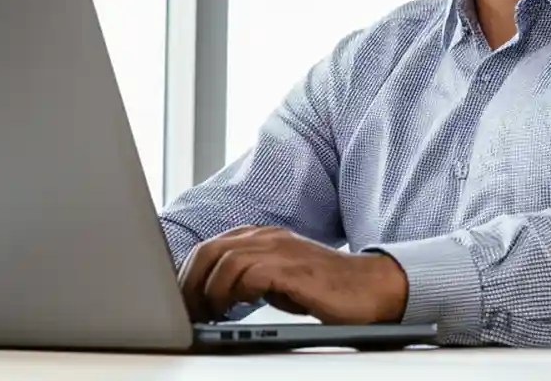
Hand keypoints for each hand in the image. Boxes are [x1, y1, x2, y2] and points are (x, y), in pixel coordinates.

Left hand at [177, 225, 408, 323]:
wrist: (369, 289)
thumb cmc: (324, 289)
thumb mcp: (277, 281)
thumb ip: (248, 279)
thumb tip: (212, 297)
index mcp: (260, 236)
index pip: (210, 247)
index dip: (189, 274)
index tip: (181, 300)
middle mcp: (267, 236)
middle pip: (210, 250)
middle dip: (190, 283)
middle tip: (188, 312)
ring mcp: (280, 249)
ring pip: (225, 260)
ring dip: (211, 291)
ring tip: (211, 314)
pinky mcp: (293, 267)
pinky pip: (250, 273)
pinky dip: (236, 292)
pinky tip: (237, 308)